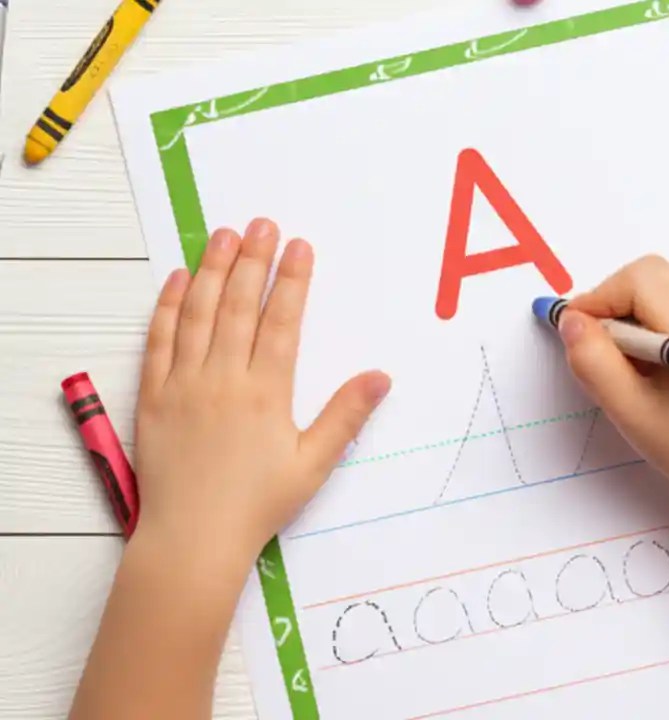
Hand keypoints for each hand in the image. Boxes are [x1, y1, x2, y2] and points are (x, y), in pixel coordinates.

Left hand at [134, 219, 389, 566]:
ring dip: (213, 270)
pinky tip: (178, 281)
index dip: (292, 280)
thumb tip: (380, 376)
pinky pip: (159, 341)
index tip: (299, 247)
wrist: (193, 538)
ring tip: (224, 235)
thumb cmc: (258, 504)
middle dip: (254, 260)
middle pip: (239, 306)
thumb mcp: (313, 464)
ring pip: (198, 314)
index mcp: (265, 393)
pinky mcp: (154, 397)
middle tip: (263, 224)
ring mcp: (183, 384)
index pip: (281, 322)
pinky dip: (168, 307)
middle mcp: (223, 379)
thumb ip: (346, 416)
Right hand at [557, 256, 668, 492]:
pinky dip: (650, 309)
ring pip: (663, 279)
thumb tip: (570, 318)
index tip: (576, 331)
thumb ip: (593, 360)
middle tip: (597, 338)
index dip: (599, 297)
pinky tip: (646, 349)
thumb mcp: (626, 408)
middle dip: (614, 296)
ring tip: (622, 349)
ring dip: (631, 302)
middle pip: (652, 271)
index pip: (640, 282)